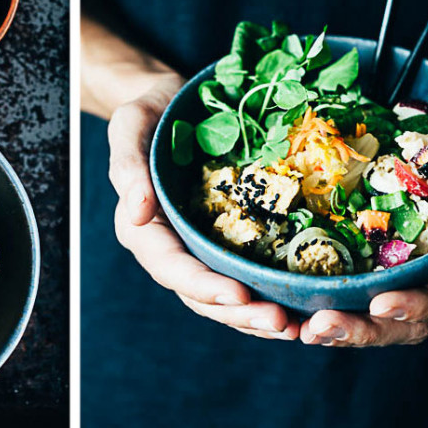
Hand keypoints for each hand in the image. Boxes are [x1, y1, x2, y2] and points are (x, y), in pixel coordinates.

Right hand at [108, 74, 299, 339]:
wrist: (178, 100)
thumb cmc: (152, 111)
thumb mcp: (131, 126)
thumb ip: (128, 166)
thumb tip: (137, 213)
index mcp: (143, 227)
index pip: (169, 266)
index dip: (202, 285)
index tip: (238, 294)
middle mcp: (171, 245)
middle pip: (199, 293)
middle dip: (238, 313)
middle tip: (279, 322)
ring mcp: (201, 246)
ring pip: (224, 296)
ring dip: (255, 317)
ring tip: (293, 327)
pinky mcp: (229, 240)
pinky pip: (245, 275)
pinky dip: (268, 295)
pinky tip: (299, 306)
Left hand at [300, 118, 427, 346]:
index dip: (421, 305)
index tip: (381, 304)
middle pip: (415, 320)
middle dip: (369, 330)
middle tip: (323, 328)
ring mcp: (421, 275)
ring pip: (386, 317)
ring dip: (347, 328)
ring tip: (306, 331)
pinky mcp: (393, 263)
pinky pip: (366, 293)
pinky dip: (338, 305)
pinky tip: (302, 313)